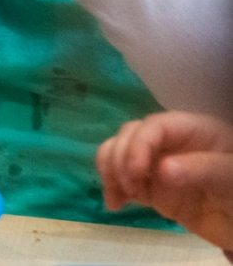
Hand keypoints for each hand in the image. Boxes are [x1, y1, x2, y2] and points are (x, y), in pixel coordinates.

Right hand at [98, 112, 232, 251]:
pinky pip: (119, 177)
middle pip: (130, 135)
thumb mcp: (230, 178)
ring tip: (118, 197)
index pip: (156, 125)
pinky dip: (110, 187)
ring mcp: (156, 163)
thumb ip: (202, 169)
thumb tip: (162, 170)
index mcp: (192, 130)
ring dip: (110, 170)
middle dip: (122, 158)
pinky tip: (115, 204)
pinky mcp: (148, 185)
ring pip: (117, 151)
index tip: (134, 171)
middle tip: (130, 187)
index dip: (139, 143)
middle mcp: (169, 142)